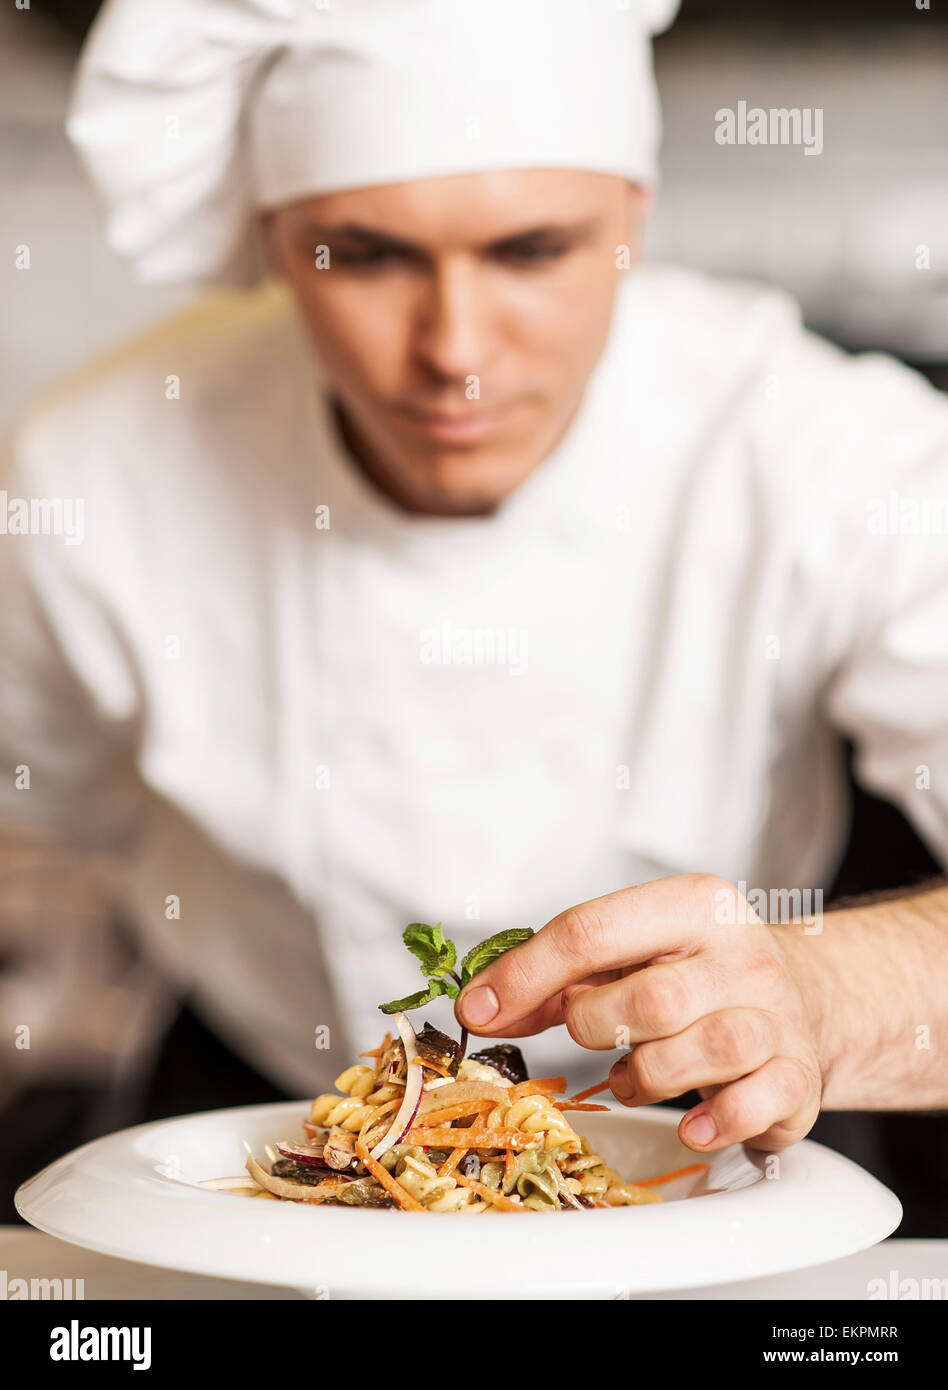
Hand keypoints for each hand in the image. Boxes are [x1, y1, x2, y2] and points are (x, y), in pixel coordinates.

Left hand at [455, 874, 822, 1153]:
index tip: (478, 1009)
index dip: (524, 976)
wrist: (806, 997)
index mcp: (693, 903)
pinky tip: (693, 1122)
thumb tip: (482, 1004)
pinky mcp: (799, 1076)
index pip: (591, 930)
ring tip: (635, 1074)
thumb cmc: (699, 974)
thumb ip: (558, 977)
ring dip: (647, 1077)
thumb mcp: (631, 953)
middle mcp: (740, 951)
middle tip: (596, 1037)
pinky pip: (755, 1104)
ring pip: (703, 1048)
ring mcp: (776, 1014)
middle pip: (649, 998)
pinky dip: (715, 1121)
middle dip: (596, 1027)